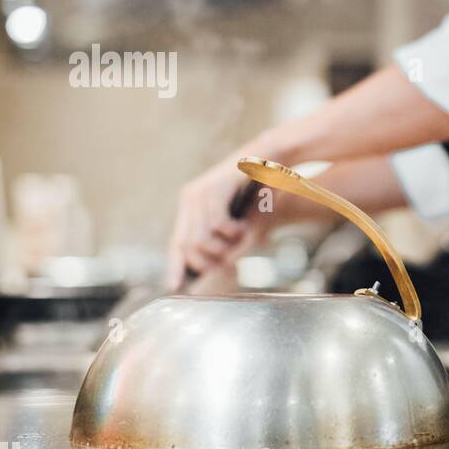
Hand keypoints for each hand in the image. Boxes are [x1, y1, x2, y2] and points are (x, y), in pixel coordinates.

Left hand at [165, 152, 253, 288]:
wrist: (273, 161)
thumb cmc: (260, 195)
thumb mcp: (240, 225)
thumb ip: (226, 244)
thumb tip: (217, 269)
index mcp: (192, 208)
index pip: (177, 243)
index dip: (175, 266)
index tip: (176, 287)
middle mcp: (190, 199)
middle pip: (187, 247)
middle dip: (209, 261)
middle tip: (230, 260)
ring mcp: (200, 193)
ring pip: (200, 239)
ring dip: (224, 247)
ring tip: (240, 238)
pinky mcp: (214, 188)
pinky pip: (216, 224)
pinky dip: (232, 231)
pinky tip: (242, 228)